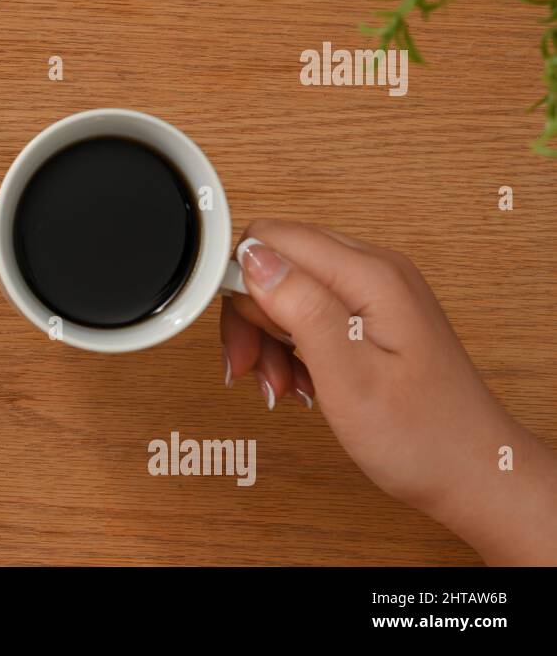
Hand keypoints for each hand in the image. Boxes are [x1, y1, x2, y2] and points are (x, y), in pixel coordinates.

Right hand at [221, 219, 556, 563]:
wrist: (470, 472)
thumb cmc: (421, 436)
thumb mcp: (349, 376)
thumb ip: (301, 308)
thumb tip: (253, 258)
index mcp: (370, 276)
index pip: (271, 239)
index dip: (240, 284)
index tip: (243, 339)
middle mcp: (374, 271)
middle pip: (275, 261)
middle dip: (251, 317)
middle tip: (254, 370)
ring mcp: (374, 292)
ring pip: (287, 288)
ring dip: (268, 337)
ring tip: (280, 386)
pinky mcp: (371, 314)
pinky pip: (308, 311)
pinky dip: (290, 346)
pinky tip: (300, 382)